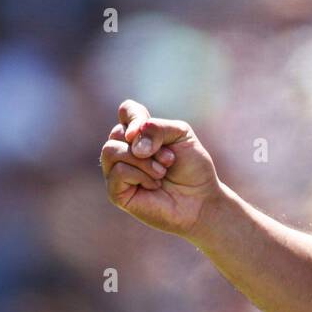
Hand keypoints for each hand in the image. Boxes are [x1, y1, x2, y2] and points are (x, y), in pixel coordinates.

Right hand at [99, 99, 222, 240]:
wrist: (200, 200)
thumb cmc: (192, 167)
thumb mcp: (181, 135)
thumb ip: (157, 128)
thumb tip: (132, 143)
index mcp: (140, 134)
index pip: (126, 111)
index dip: (135, 116)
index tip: (148, 127)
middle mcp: (125, 150)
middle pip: (117, 132)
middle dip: (148, 144)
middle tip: (169, 160)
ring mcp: (117, 171)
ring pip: (111, 150)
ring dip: (143, 160)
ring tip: (162, 172)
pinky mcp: (116, 192)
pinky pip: (118, 171)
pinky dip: (141, 175)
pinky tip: (154, 185)